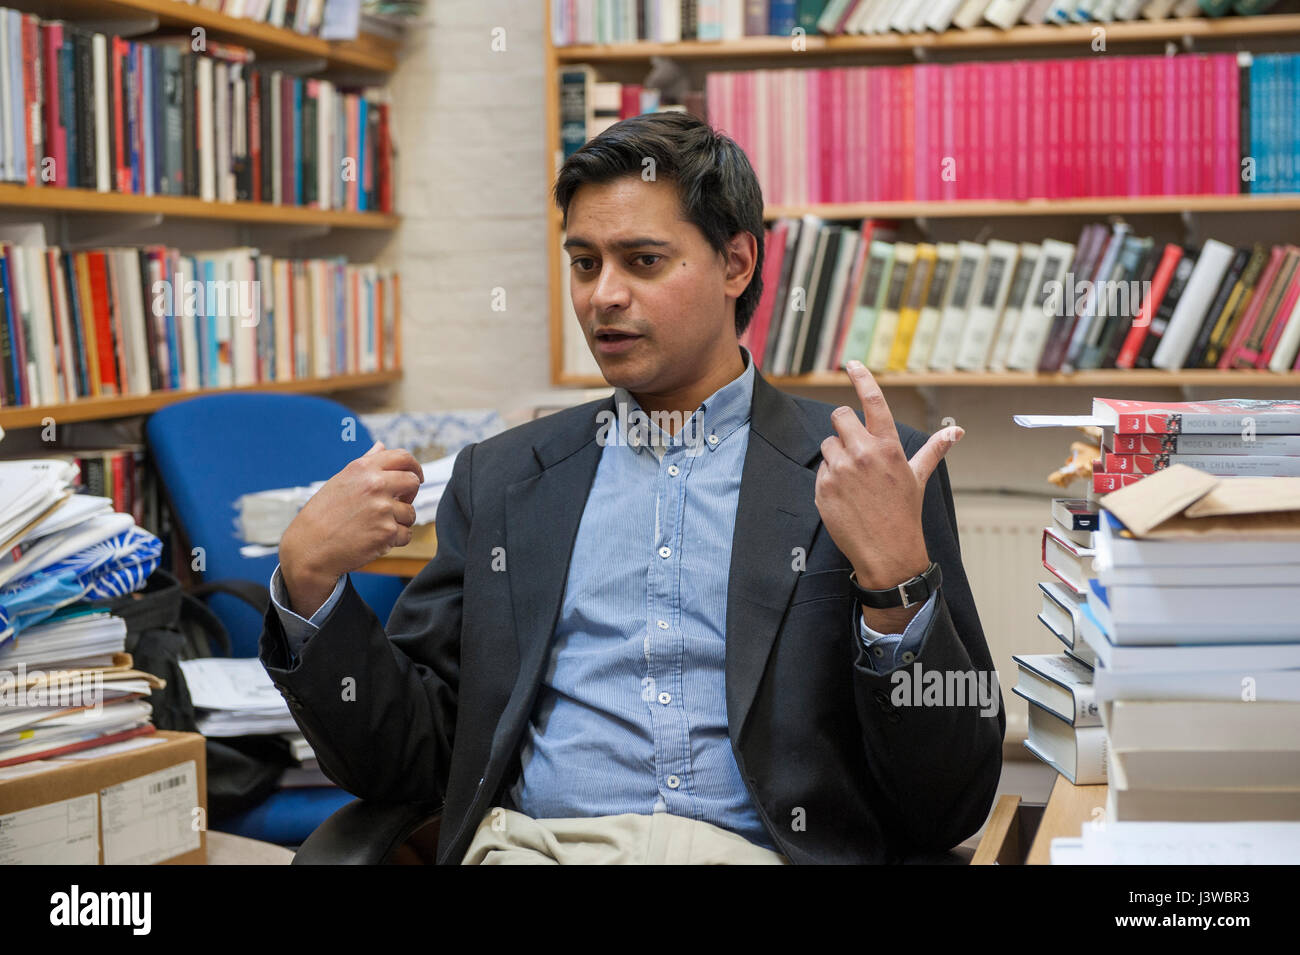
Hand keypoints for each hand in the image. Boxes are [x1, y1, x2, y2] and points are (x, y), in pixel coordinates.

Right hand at [279, 441, 424, 614]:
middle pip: (413, 482)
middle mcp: (375, 485)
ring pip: (410, 513)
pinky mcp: (387, 533)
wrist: (309, 547)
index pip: (403, 457)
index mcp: (363, 468)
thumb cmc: (322, 515)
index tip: (417, 477)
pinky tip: (375, 539)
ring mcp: (383, 509)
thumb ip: (366, 463)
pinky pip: (406, 534)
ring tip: (374, 526)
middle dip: (410, 494)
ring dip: (399, 521)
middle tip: (396, 504)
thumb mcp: (340, 481)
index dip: (415, 467)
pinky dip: (395, 540)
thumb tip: (381, 446)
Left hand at [814, 361, 962, 594]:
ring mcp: (841, 471)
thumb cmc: (904, 513)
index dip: (862, 379)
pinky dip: (829, 478)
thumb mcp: (918, 478)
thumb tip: (955, 430)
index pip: (874, 402)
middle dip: (844, 427)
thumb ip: (934, 449)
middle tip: (853, 447)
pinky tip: (844, 496)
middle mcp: (864, 454)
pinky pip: (820, 469)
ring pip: (827, 444)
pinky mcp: (823, 488)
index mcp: (889, 447)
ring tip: (853, 480)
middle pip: (839, 417)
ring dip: (835, 455)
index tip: (851, 364)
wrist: (888, 554)